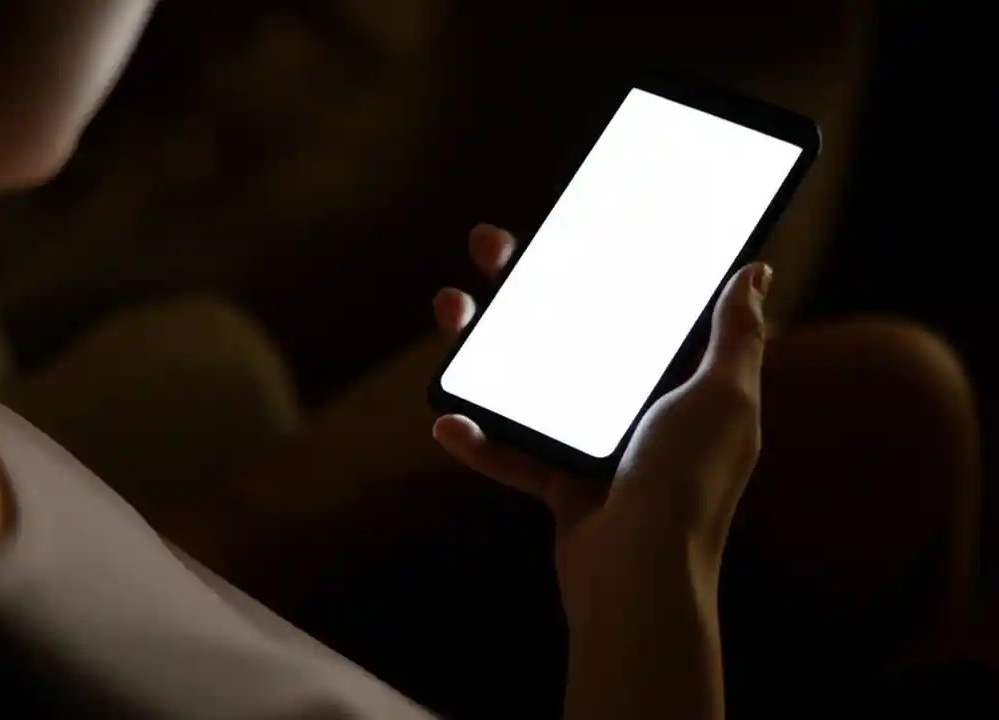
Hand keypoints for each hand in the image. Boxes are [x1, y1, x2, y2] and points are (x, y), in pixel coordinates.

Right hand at [432, 223, 771, 590]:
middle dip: (522, 287)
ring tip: (451, 313)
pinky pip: (508, 454)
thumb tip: (754, 273)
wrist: (642, 573)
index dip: (594, 261)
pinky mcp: (557, 483)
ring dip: (481, 348)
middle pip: (566, 331)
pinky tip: (447, 421)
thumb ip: (736, 334)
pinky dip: (477, 441)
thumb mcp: (725, 396)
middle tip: (490, 250)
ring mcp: (592, 444)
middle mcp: (631, 406)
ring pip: (526, 384)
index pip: (627, 304)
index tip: (561, 223)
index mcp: (671, 378)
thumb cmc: (689, 482)